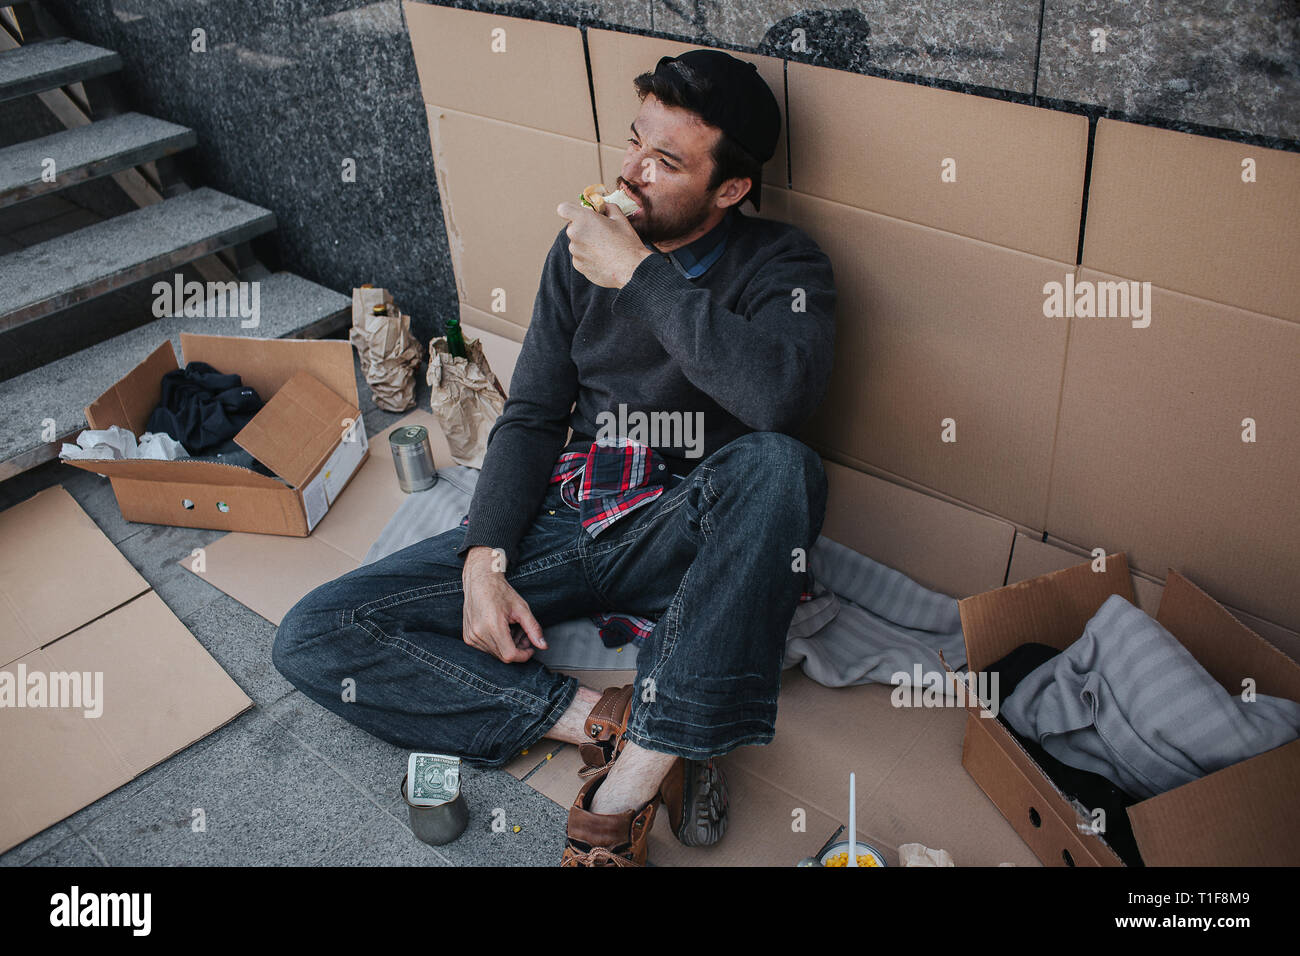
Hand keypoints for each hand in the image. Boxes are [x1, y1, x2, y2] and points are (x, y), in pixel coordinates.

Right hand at [461, 546, 546, 662]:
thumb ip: (533, 629)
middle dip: (517, 649)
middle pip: (503, 656)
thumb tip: (543, 645)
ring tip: (512, 630)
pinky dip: (496, 644)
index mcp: (492, 625)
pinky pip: (485, 649)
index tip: (530, 648)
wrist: (480, 581)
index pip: (510, 655)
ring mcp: (471, 636)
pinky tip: (501, 630)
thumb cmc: (500, 592)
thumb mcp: (522, 608)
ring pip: (495, 653)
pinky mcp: (468, 636)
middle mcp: (479, 633)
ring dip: (507, 646)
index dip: (523, 655)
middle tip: (523, 635)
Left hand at [556, 200, 650, 287]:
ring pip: (576, 243)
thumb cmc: (626, 242)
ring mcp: (575, 251)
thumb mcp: (620, 218)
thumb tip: (603, 206)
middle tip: (600, 232)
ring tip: (604, 248)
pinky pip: (579, 257)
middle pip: (572, 227)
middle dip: (583, 228)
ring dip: (585, 243)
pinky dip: (587, 256)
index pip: (563, 209)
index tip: (581, 214)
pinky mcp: (578, 265)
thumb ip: (608, 207)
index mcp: (583, 219)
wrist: (631, 269)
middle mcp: (575, 234)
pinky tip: (602, 259)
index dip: (571, 210)